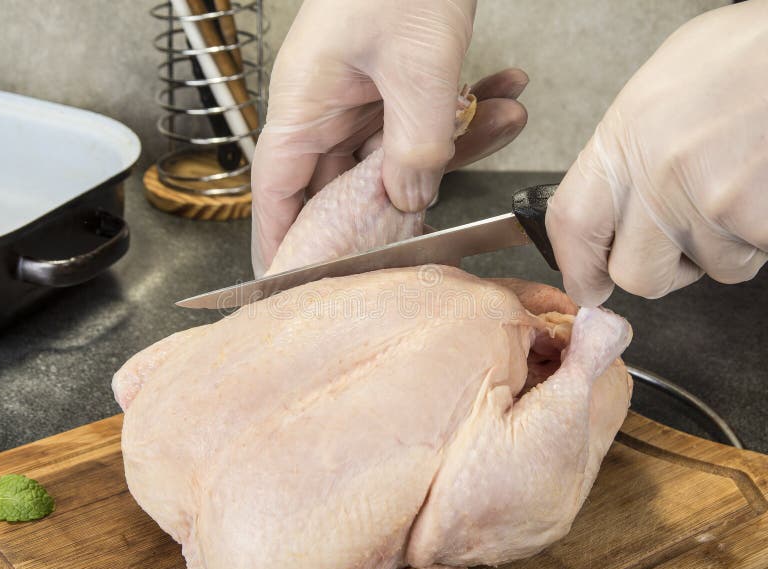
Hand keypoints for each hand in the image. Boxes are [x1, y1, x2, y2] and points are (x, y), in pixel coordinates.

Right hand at [251, 0, 526, 275]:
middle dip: (391, 208)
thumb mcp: (417, 67)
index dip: (282, 246)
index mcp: (304, 108)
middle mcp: (325, 110)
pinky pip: (423, 122)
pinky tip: (505, 98)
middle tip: (430, 234)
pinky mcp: (393, 86)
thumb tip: (411, 200)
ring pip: (396, 155)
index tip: (293, 286)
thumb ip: (416, 147)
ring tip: (503, 120)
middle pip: (342, 187)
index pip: (278, 196)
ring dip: (452, 148)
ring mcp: (359, 99)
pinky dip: (465, 116)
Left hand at [546, 0, 767, 305]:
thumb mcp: (656, 96)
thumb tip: (615, 208)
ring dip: (728, 244)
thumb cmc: (739, 59)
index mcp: (621, 143)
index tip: (591, 281)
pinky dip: (764, 234)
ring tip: (741, 186)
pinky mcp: (760, 220)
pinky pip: (757, 255)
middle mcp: (657, 180)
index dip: (580, 268)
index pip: (572, 228)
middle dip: (664, 270)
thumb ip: (627, 158)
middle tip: (685, 238)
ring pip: (714, 268)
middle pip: (638, 275)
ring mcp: (710, 204)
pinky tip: (763, 188)